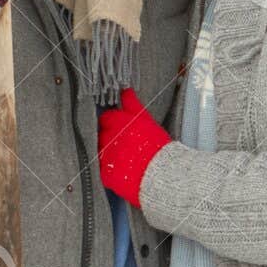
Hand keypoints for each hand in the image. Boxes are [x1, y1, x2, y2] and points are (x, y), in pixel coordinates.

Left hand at [98, 88, 172, 207]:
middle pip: (103, 135)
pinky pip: (103, 169)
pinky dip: (111, 170)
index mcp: (119, 122)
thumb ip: (133, 104)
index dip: (112, 122)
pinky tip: (123, 170)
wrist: (164, 175)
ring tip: (127, 159)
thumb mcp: (147, 121)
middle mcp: (110, 137)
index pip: (106, 118)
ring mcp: (106, 156)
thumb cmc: (159, 147)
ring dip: (110, 153)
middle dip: (110, 137)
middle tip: (125, 144)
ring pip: (102, 151)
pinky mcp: (106, 173)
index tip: (118, 127)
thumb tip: (126, 91)